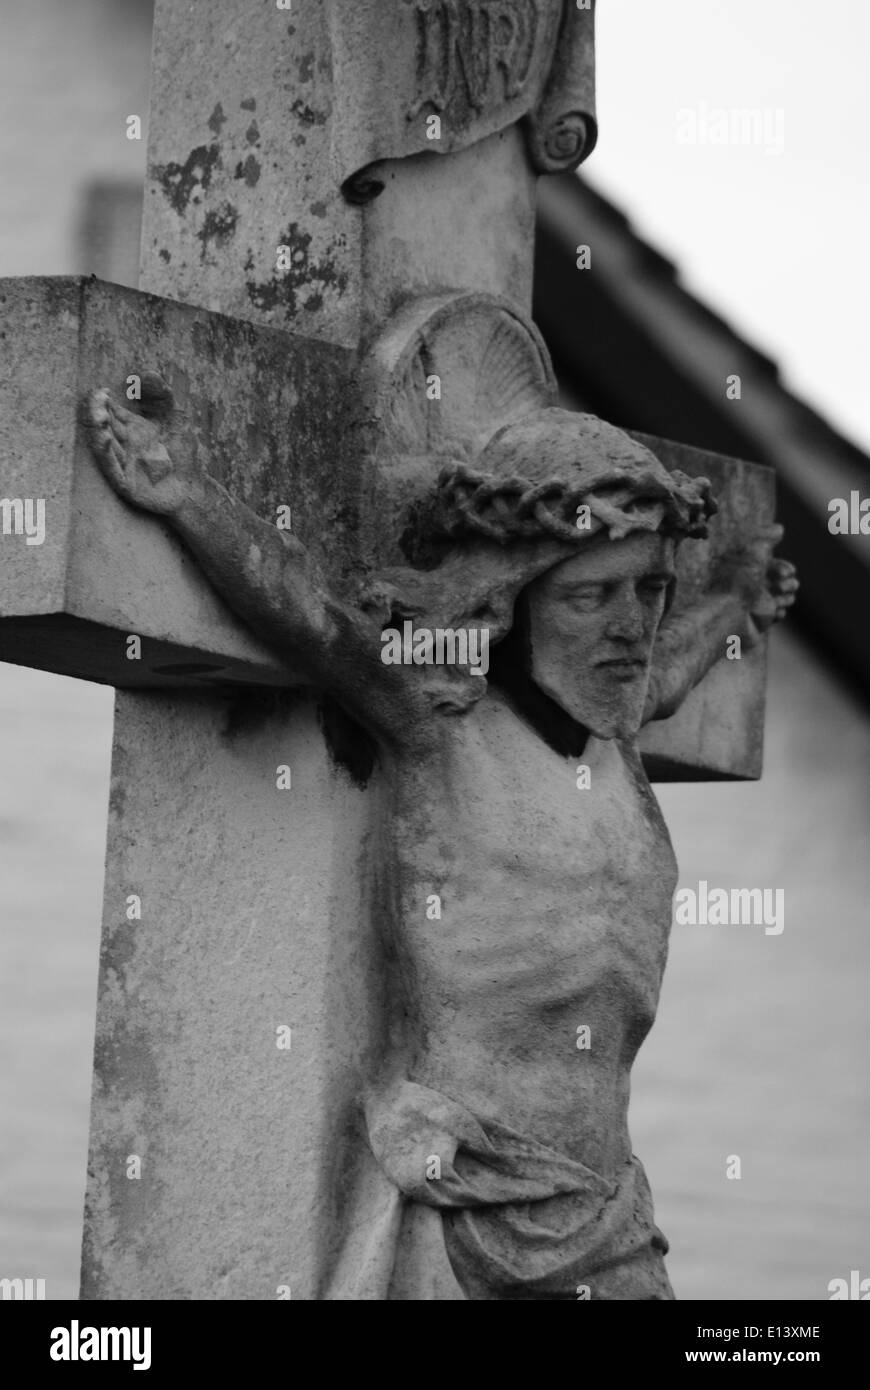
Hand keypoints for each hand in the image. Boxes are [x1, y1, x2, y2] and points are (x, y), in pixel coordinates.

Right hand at [84, 387, 200, 516]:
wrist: (192, 489)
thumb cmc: (182, 454)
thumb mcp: (176, 420)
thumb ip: (163, 397)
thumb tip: (148, 372)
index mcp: (131, 428)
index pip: (111, 411)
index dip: (104, 401)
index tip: (104, 391)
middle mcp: (123, 444)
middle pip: (103, 425)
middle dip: (98, 411)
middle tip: (98, 398)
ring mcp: (122, 464)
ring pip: (103, 445)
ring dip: (98, 430)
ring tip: (99, 415)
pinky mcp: (124, 483)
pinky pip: (111, 467)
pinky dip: (106, 453)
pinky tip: (105, 437)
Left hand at [711, 524, 797, 629]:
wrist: (728, 616)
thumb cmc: (738, 582)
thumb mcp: (752, 552)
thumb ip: (767, 537)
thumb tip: (779, 528)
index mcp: (748, 569)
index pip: (775, 565)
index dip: (783, 568)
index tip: (783, 573)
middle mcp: (752, 585)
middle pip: (784, 580)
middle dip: (788, 583)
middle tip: (779, 587)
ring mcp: (757, 603)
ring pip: (786, 596)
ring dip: (786, 596)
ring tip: (775, 601)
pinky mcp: (760, 620)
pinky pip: (780, 613)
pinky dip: (780, 611)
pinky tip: (773, 612)